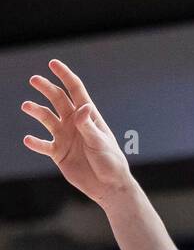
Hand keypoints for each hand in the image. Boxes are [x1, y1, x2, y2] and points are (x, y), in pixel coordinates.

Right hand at [22, 60, 132, 206]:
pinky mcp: (58, 153)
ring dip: (37, 111)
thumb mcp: (100, 142)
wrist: (108, 186)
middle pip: (57, 100)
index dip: (65, 76)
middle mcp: (74, 123)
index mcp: (88, 115)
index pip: (75, 90)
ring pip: (47, 119)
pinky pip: (43, 145)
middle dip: (46, 88)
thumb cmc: (110, 161)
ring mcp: (65, 137)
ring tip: (26, 106)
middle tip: (34, 79)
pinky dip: (35, 143)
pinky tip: (28, 140)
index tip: (53, 63)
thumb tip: (83, 106)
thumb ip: (88, 125)